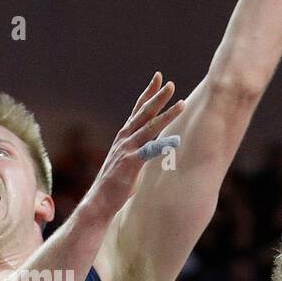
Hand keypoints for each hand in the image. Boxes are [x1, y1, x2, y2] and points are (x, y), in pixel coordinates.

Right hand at [86, 73, 184, 219]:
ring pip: (150, 128)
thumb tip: (156, 146)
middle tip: (170, 84)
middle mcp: (124, 139)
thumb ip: (141, 150)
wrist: (100, 201)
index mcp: (124, 137)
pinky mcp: (130, 164)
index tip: (158, 78)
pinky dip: (162, 144)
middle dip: (158, 97)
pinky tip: (175, 139)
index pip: (137, 110)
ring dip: (167, 115)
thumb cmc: (116, 184)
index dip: (148, 93)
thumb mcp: (130, 161)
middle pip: (144, 114)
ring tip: (181, 104)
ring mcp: (127, 150)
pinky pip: (149, 151)